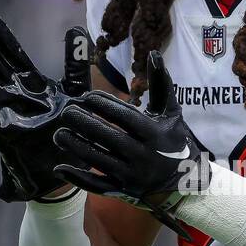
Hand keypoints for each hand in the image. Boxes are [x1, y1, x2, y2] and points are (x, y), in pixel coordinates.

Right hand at [0, 12, 92, 200]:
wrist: (67, 171)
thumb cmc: (72, 133)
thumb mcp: (78, 94)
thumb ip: (76, 64)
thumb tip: (78, 28)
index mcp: (35, 84)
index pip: (14, 55)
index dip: (1, 37)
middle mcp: (16, 95)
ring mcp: (6, 112)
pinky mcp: (1, 131)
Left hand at [52, 51, 209, 233]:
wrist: (186, 183)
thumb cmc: (176, 143)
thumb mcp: (171, 114)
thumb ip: (161, 85)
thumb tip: (153, 55)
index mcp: (154, 134)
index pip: (124, 117)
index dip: (103, 105)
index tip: (87, 97)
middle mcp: (143, 156)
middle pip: (108, 138)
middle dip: (85, 124)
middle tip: (67, 113)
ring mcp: (132, 176)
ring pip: (99, 161)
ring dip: (76, 147)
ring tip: (59, 134)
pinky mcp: (124, 191)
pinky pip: (97, 186)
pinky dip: (78, 178)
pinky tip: (60, 167)